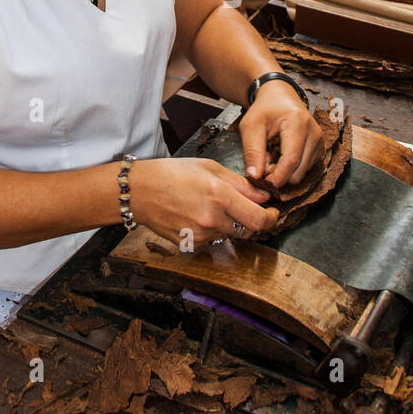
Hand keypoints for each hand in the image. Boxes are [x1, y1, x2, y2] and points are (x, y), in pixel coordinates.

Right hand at [129, 157, 278, 246]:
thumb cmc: (172, 174)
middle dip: (251, 220)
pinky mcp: (191, 245)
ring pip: (230, 235)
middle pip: (248, 230)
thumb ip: (240, 184)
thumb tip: (263, 196)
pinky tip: (197, 214)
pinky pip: (212, 240)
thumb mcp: (210, 168)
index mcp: (220, 196)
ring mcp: (201, 235)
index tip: (272, 212)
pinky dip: (212, 230)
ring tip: (212, 206)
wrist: (140, 191)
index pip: (259, 219)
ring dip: (230, 224)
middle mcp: (212, 219)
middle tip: (244, 207)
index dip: (271, 217)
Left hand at [238, 81, 323, 188]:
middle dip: (278, 175)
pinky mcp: (320, 150)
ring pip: (302, 174)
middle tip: (263, 163)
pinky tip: (283, 156)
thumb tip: (255, 177)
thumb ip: (252, 151)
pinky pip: (306, 171)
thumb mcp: (251, 126)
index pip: (291, 160)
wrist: (280, 97)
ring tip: (273, 156)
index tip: (263, 185)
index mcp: (298, 123)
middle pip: (298, 172)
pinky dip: (292, 169)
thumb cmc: (265, 110)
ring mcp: (320, 142)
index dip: (277, 177)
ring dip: (285, 172)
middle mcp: (314, 133)